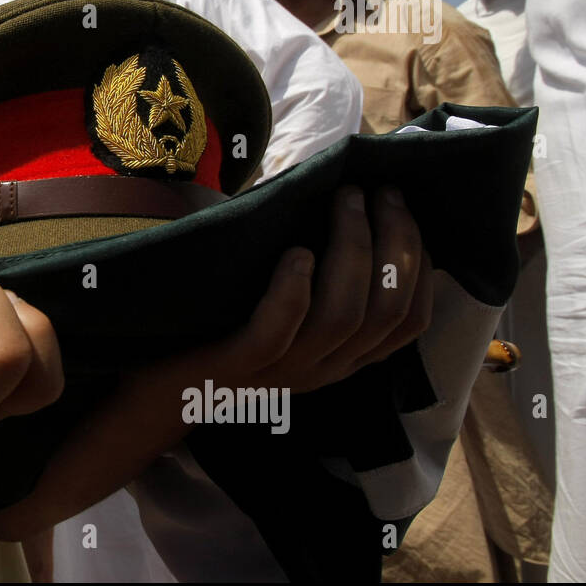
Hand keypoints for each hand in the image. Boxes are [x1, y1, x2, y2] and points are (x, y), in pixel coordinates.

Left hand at [209, 186, 432, 393]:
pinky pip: (277, 331)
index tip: (410, 214)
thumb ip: (320, 278)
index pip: (408, 320)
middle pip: (386, 311)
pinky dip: (293, 289)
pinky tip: (298, 253)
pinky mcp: (238, 364)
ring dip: (352, 250)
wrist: (165, 393)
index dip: (420, 266)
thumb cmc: (225, 331)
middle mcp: (324, 367)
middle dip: (397, 244)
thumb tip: (346, 204)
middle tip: (385, 192)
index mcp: (344, 355)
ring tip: (346, 201)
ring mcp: (283, 370)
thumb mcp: (287, 313)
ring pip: (342, 317)